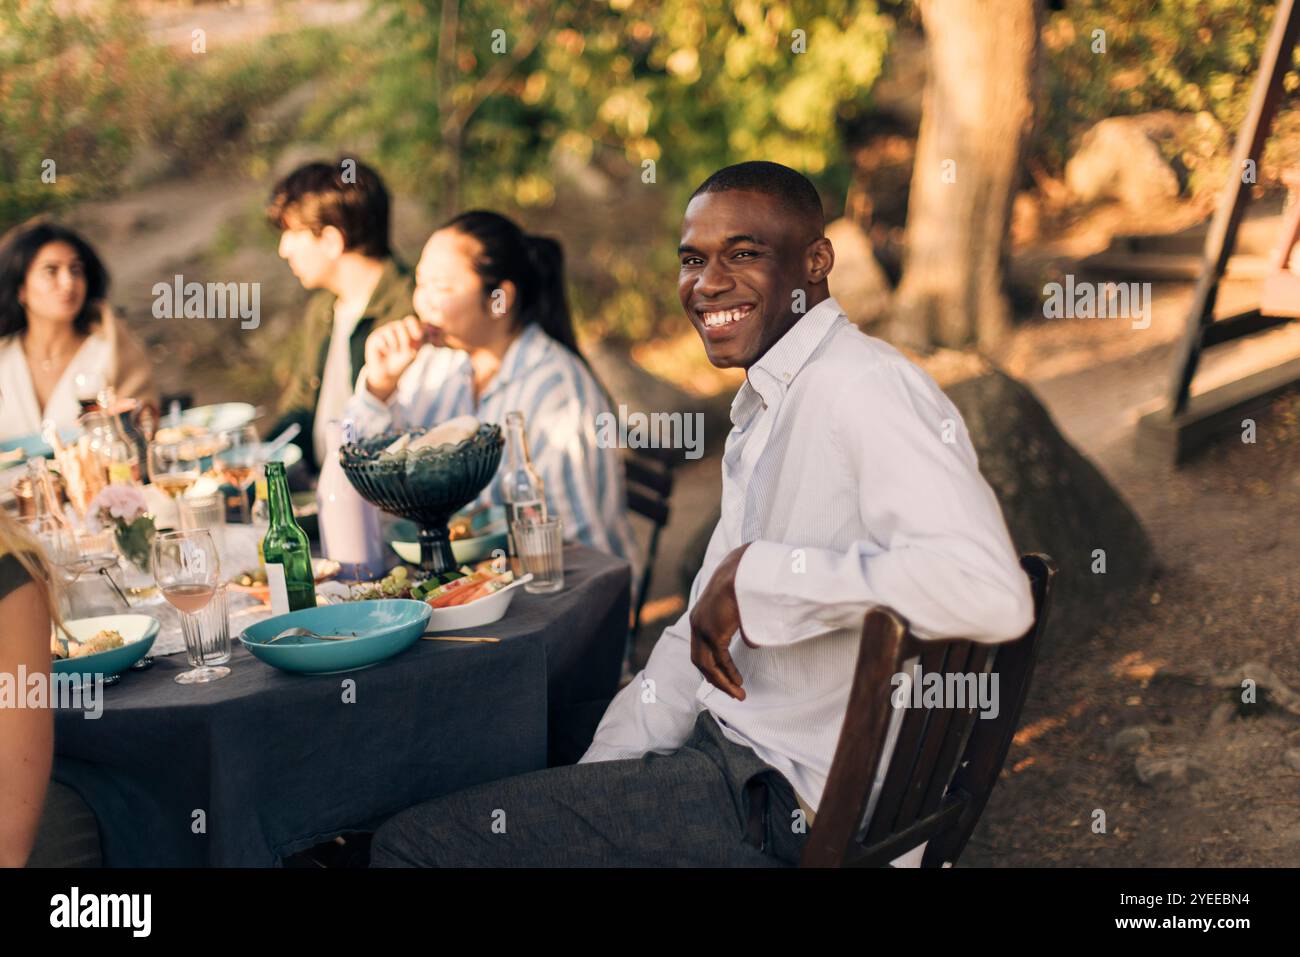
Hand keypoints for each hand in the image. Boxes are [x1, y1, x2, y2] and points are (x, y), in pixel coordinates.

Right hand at [364, 316, 443, 400]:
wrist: (388, 373)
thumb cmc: (402, 361)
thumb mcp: (415, 350)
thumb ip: (422, 340)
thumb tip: (432, 330)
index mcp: (405, 329)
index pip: (410, 321)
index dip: (415, 327)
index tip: (419, 337)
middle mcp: (394, 328)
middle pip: (401, 325)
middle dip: (406, 338)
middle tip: (406, 349)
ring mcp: (384, 332)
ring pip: (391, 330)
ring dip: (397, 344)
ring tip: (396, 352)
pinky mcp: (374, 338)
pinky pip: (382, 339)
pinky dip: (387, 348)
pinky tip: (386, 353)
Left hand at [689, 543, 752, 700]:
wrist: (743, 569)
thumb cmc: (745, 582)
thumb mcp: (741, 605)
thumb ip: (742, 625)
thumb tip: (750, 644)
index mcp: (700, 615)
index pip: (701, 648)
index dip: (711, 665)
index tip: (724, 677)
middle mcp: (697, 623)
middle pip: (700, 660)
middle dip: (715, 679)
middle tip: (730, 691)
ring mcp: (703, 628)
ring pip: (707, 665)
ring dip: (722, 681)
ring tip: (737, 693)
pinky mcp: (713, 632)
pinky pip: (719, 660)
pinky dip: (728, 673)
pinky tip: (738, 681)